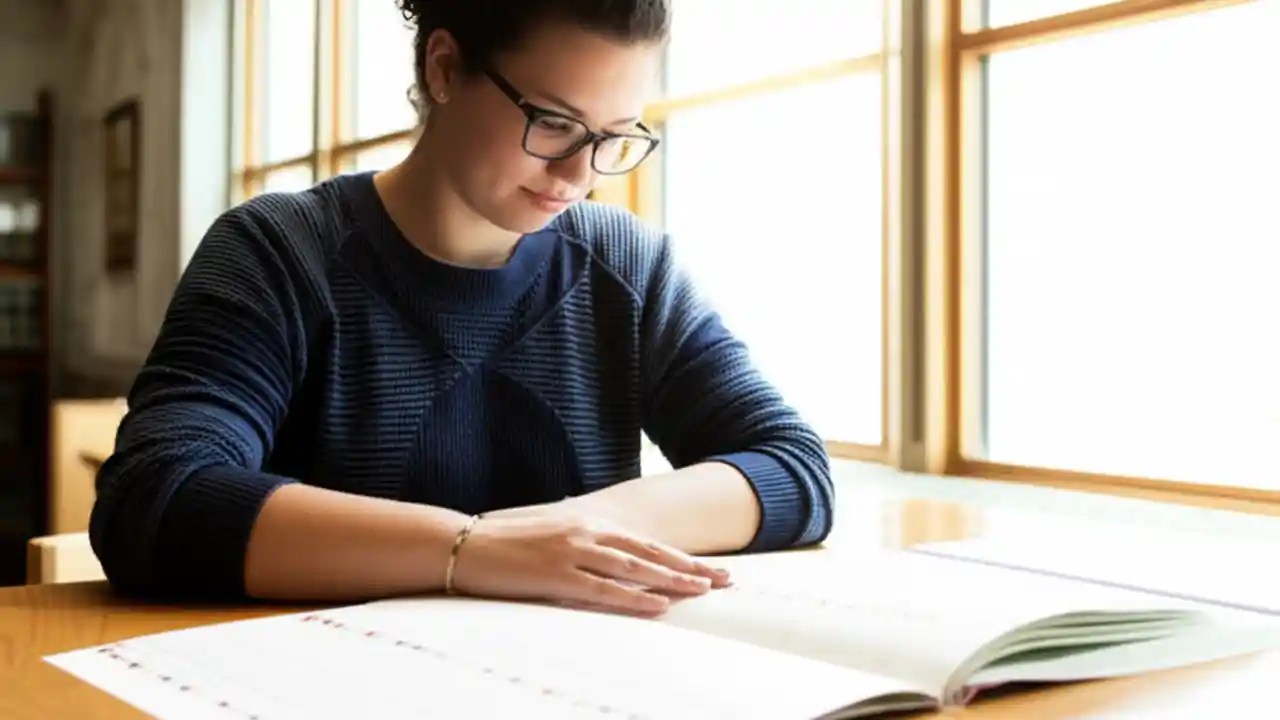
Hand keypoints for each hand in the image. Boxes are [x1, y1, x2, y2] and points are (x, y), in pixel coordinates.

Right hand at [449, 514, 731, 616]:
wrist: (465, 543)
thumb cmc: (506, 544)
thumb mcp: (553, 537)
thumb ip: (582, 546)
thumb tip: (607, 560)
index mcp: (588, 524)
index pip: (645, 544)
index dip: (680, 558)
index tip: (710, 570)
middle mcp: (587, 533)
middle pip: (651, 553)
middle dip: (690, 567)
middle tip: (725, 579)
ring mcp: (573, 552)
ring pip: (636, 569)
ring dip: (672, 580)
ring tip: (704, 591)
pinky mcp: (556, 575)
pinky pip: (605, 590)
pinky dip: (635, 597)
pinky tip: (659, 604)